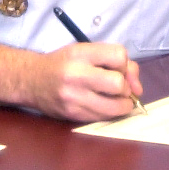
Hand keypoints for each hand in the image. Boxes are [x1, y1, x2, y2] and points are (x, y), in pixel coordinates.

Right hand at [25, 41, 143, 121]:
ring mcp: (74, 97)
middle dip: (125, 87)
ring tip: (116, 100)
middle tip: (119, 88)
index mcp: (80, 53)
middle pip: (118, 83)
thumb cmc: (62, 63)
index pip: (119, 55)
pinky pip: (103, 117)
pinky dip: (110, 113)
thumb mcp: (84, 51)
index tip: (118, 68)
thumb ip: (112, 60)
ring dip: (122, 105)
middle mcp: (77, 74)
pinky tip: (104, 106)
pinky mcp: (73, 115)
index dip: (124, 64)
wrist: (31, 80)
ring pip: (115, 106)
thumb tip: (137, 86)